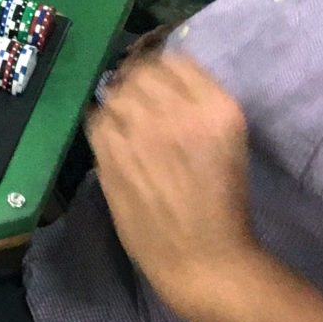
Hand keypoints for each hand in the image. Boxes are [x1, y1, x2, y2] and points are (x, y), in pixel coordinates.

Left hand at [87, 53, 259, 310]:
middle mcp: (178, 113)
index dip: (161, 70)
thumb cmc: (221, 202)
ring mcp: (140, 133)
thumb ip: (195, 102)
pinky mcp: (111, 155)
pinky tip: (115, 142)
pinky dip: (102, 125)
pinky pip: (96, 120)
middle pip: (139, 72)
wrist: (203, 260)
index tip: (158, 84)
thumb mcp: (226, 140)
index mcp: (218, 109)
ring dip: (118, 104)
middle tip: (140, 105)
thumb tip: (157, 70)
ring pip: (114, 93)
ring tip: (128, 126)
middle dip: (136, 84)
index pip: (174, 61)